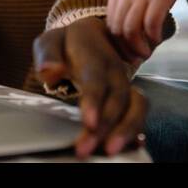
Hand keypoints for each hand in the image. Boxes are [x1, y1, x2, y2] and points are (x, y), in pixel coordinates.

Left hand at [33, 17, 147, 157]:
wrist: (91, 36)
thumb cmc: (66, 45)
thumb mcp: (50, 43)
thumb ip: (48, 54)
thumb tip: (51, 70)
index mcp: (93, 54)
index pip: (96, 78)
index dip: (95, 100)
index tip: (89, 122)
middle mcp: (114, 70)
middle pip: (118, 97)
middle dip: (106, 125)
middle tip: (85, 149)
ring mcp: (125, 83)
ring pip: (136, 105)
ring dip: (126, 129)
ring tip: (110, 151)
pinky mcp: (130, 96)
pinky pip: (139, 111)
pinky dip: (137, 128)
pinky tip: (132, 146)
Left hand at [106, 0, 187, 59]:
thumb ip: (130, 0)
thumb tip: (126, 31)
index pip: (109, 21)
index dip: (116, 42)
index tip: (126, 52)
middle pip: (117, 28)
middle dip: (126, 48)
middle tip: (136, 57)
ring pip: (131, 28)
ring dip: (138, 46)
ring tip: (146, 52)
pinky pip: (151, 22)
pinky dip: (153, 36)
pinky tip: (157, 38)